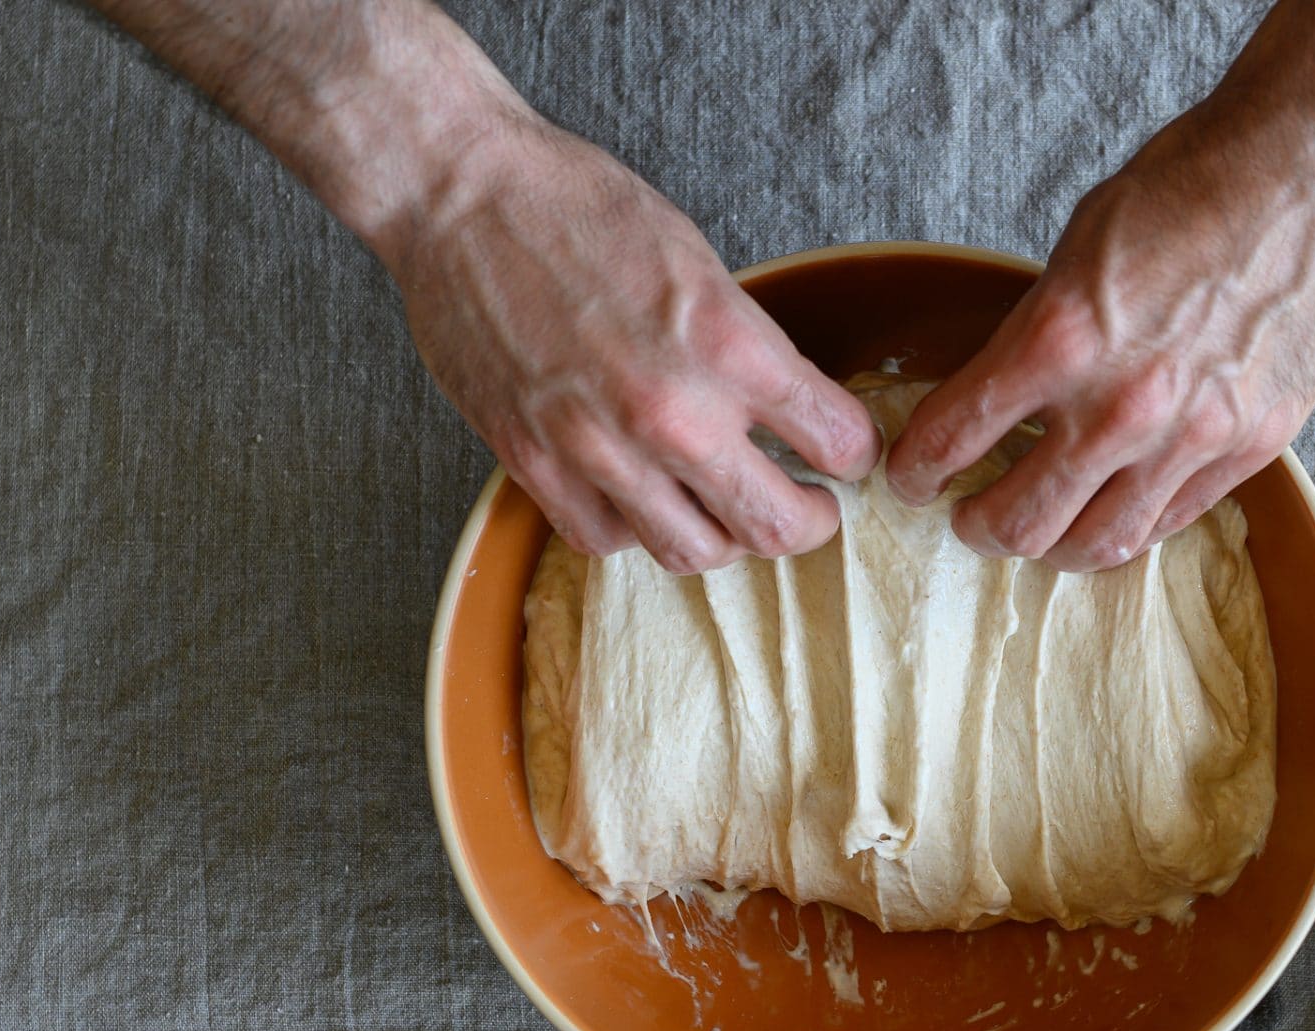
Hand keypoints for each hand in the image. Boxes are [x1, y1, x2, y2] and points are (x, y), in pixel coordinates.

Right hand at [385, 121, 877, 568]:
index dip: (854, 451)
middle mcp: (671, 411)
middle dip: (812, 521)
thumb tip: (787, 408)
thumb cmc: (577, 208)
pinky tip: (647, 500)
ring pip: (696, 551)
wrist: (460, 195)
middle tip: (814, 507)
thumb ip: (746, 347)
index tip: (847, 452)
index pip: (836, 440)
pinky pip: (608, 541)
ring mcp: (599, 448)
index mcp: (727, 345)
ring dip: (728, 537)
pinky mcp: (534, 465)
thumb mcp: (699, 262)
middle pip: (777, 526)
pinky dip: (637, 530)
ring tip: (732, 510)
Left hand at [887, 108, 1314, 571]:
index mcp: (1059, 339)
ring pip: (1097, 544)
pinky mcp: (1250, 447)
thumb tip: (1001, 393)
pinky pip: (1169, 521)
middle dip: (977, 526)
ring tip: (1036, 533)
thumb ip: (1038, 333)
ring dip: (1049, 548)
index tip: (912, 476)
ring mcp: (1191, 436)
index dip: (917, 468)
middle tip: (968, 517)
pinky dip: (1125, 527)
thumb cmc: (1186, 190)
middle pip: (1020, 521)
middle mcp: (1121, 404)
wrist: (1303, 172)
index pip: (954, 437)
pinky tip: (1107, 513)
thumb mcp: (1076, 248)